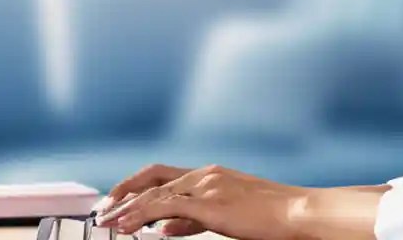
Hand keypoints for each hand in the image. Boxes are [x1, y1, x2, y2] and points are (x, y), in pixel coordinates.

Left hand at [94, 163, 301, 238]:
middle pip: (153, 176)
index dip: (137, 185)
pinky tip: (128, 225)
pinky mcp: (210, 203)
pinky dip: (142, 215)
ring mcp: (207, 186)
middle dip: (124, 189)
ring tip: (107, 221)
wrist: (298, 212)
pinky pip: (166, 207)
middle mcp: (206, 174)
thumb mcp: (228, 215)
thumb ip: (194, 219)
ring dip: (126, 207)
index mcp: (211, 175)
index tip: (118, 200)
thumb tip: (164, 228)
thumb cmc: (271, 217)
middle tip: (104, 207)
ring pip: (155, 192)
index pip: (164, 175)